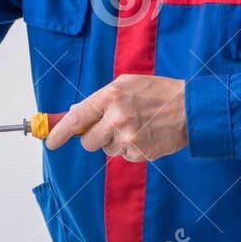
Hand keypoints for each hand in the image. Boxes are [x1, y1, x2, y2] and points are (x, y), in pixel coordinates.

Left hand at [45, 75, 187, 161]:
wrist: (191, 108)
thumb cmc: (157, 92)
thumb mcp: (125, 84)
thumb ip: (99, 99)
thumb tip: (73, 113)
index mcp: (111, 96)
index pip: (76, 118)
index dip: (58, 132)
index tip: (49, 142)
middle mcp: (117, 117)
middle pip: (88, 142)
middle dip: (94, 138)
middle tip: (111, 128)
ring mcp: (129, 137)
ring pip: (106, 150)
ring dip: (115, 143)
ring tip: (136, 127)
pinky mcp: (140, 152)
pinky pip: (124, 156)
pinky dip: (131, 149)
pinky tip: (145, 135)